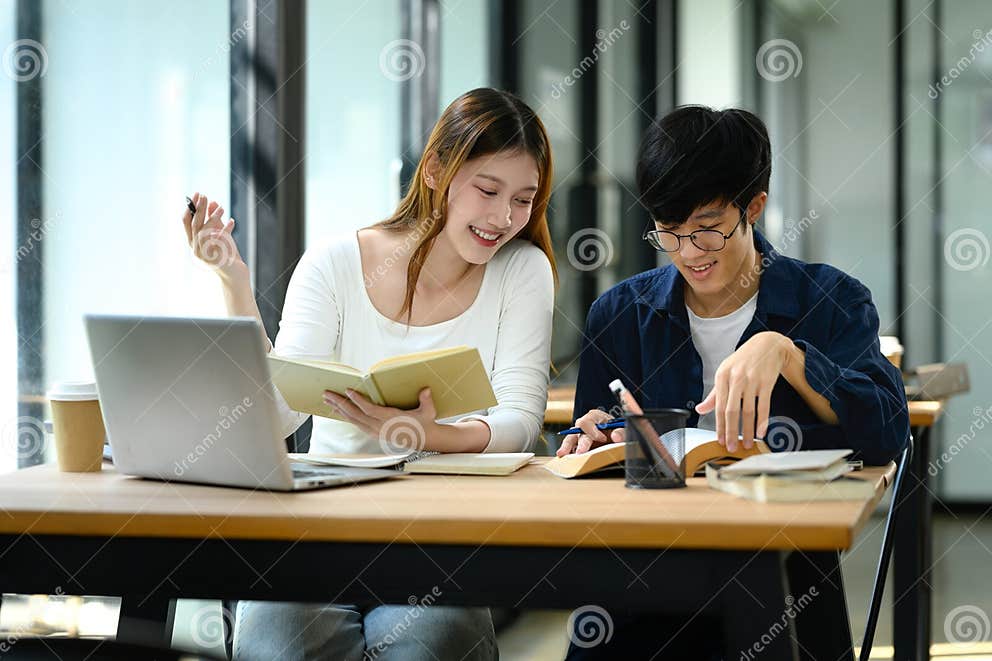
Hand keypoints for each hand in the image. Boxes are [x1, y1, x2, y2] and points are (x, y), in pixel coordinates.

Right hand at [182, 191, 245, 278]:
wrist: (235, 274)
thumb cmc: (227, 254)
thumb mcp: (220, 234)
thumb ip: (215, 220)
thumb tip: (212, 202)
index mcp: (193, 242)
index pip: (186, 222)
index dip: (190, 207)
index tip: (197, 194)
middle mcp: (195, 249)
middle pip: (194, 224)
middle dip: (199, 209)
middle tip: (205, 195)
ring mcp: (204, 255)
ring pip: (204, 232)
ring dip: (212, 218)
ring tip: (222, 208)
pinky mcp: (215, 259)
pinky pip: (218, 241)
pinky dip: (225, 230)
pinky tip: (232, 221)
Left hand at [323, 387, 438, 450]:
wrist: (423, 439)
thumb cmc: (424, 422)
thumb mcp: (429, 412)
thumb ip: (426, 400)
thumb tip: (426, 390)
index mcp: (391, 419)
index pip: (370, 410)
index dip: (358, 401)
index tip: (348, 391)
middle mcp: (380, 427)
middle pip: (355, 415)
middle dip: (340, 403)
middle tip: (327, 394)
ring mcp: (375, 431)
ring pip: (352, 420)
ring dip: (339, 409)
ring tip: (327, 400)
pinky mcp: (373, 433)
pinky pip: (355, 423)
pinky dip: (345, 415)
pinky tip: (337, 409)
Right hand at [556, 408, 625, 455]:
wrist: (616, 436)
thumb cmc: (617, 430)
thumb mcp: (622, 429)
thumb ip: (621, 432)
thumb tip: (616, 437)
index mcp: (594, 417)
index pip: (588, 421)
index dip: (593, 431)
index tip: (602, 439)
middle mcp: (585, 425)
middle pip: (578, 431)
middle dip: (580, 442)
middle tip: (581, 452)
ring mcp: (580, 435)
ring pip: (571, 438)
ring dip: (567, 446)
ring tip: (562, 453)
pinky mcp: (578, 445)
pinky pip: (571, 448)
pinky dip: (569, 453)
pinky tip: (566, 458)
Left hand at [695, 331, 790, 451]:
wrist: (767, 344)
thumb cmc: (743, 361)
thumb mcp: (725, 372)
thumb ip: (714, 394)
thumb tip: (700, 409)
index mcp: (722, 376)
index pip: (718, 407)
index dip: (719, 426)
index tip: (720, 441)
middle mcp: (735, 378)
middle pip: (731, 411)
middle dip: (731, 432)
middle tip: (732, 447)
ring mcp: (751, 380)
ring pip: (748, 411)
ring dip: (748, 430)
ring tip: (748, 444)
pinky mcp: (766, 382)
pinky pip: (764, 405)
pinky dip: (763, 421)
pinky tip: (761, 432)